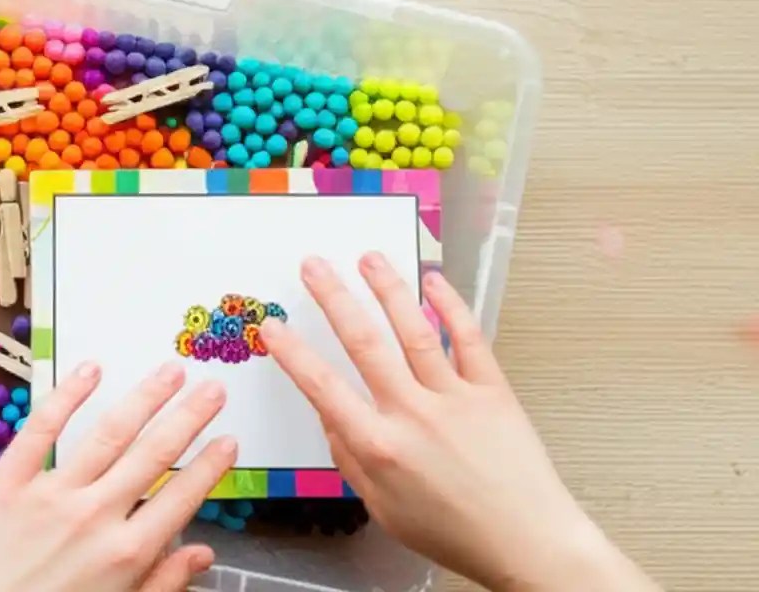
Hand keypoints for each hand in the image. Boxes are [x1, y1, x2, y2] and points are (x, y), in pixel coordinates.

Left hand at [0, 360, 237, 591]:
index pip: (183, 496)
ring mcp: (50, 496)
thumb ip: (162, 582)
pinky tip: (91, 370)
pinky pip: (40, 430)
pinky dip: (67, 396)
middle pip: (154, 454)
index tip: (229, 440)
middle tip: (212, 389)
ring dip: (146, 398)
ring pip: (109, 434)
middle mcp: (94, 517)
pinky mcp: (7, 485)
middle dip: (190, 417)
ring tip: (170, 372)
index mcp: (127, 553)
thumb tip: (202, 554)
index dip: (211, 466)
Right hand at [260, 254, 658, 591]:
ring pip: (413, 331)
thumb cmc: (454, 532)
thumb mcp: (383, 508)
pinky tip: (433, 282)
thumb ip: (350, 460)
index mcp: (380, 447)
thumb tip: (329, 418)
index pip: (323, 388)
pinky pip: (468, 339)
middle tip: (313, 266)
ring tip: (368, 258)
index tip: (272, 327)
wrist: (528, 542)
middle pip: (364, 343)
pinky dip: (450, 306)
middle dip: (333, 298)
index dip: (293, 354)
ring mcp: (455, 398)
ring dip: (387, 289)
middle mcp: (413, 414)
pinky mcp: (493, 391)